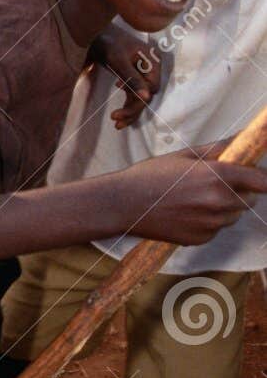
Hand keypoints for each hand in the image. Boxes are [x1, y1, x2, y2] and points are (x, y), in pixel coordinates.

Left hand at [95, 27, 161, 127]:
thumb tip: (147, 97)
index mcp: (152, 62)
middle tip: (115, 120)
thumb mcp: (118, 61)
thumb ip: (132, 78)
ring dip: (130, 112)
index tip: (119, 98)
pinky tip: (117, 115)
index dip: (139, 98)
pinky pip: (133, 96)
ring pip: (140, 98)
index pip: (152, 88)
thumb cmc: (108, 43)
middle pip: (146, 95)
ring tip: (116, 124)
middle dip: (132, 109)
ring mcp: (142, 75)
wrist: (96, 34)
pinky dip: (127, 106)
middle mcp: (151, 69)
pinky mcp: (133, 79)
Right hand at [120, 150, 266, 243]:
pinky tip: (186, 212)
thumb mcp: (185, 155)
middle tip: (217, 183)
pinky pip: (216, 229)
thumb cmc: (151, 175)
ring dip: (225, 207)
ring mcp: (210, 224)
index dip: (263, 179)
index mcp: (217, 176)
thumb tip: (243, 138)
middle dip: (241, 191)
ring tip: (196, 198)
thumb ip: (219, 148)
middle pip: (251, 199)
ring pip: (233, 215)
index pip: (262, 181)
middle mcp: (218, 203)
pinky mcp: (201, 239)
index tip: (260, 177)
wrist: (123, 204)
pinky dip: (209, 221)